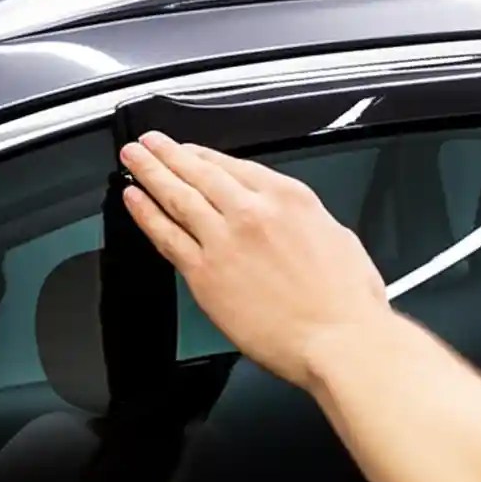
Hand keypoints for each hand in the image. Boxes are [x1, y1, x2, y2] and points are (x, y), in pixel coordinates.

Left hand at [119, 132, 392, 388]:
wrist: (339, 339)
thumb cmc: (347, 302)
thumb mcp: (339, 239)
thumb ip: (306, 223)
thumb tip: (291, 224)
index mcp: (291, 199)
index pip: (237, 167)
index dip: (207, 156)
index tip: (192, 152)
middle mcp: (254, 211)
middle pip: (201, 172)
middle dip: (169, 153)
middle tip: (148, 142)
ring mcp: (225, 240)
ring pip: (177, 196)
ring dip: (150, 172)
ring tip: (133, 157)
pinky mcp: (205, 273)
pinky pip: (166, 236)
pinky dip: (146, 214)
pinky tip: (134, 199)